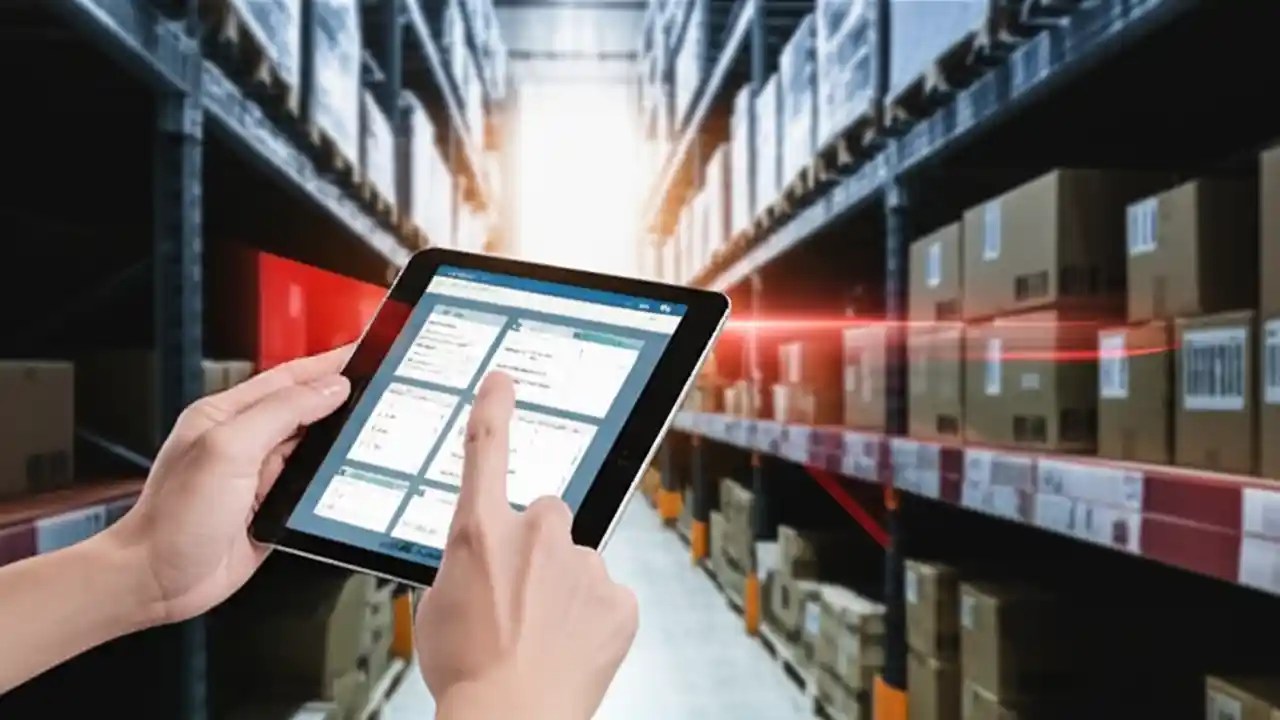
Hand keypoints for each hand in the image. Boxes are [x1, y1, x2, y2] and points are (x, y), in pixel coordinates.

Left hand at [104, 347, 352, 625]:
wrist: (157, 581)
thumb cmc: (172, 519)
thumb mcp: (228, 450)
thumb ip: (280, 413)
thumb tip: (328, 389)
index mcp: (227, 414)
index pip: (289, 378)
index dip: (329, 364)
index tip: (363, 352)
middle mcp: (245, 442)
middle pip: (306, 410)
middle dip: (343, 398)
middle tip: (382, 389)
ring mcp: (258, 476)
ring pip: (314, 448)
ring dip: (342, 440)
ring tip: (376, 427)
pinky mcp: (271, 509)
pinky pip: (312, 486)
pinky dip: (334, 479)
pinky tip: (352, 475)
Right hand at [415, 373, 639, 719]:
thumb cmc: (467, 672)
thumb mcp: (438, 605)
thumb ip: (467, 565)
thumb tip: (485, 563)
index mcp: (480, 533)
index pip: (486, 450)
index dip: (494, 409)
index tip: (503, 382)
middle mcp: (536, 536)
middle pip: (546, 515)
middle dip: (537, 544)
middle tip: (521, 595)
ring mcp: (583, 565)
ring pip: (576, 561)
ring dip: (563, 587)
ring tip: (542, 635)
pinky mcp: (619, 598)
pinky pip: (606, 595)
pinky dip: (592, 617)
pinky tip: (570, 646)